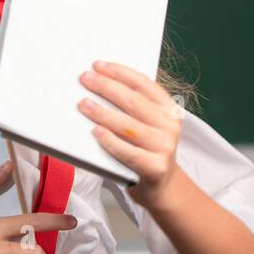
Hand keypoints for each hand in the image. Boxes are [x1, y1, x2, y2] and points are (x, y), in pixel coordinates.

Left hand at [78, 59, 184, 208]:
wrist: (162, 187)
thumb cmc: (146, 150)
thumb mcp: (147, 124)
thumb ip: (132, 107)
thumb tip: (98, 83)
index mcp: (169, 109)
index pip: (143, 84)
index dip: (120, 72)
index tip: (98, 65)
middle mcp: (170, 126)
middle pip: (133, 102)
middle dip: (106, 87)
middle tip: (85, 79)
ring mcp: (164, 147)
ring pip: (129, 126)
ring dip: (103, 113)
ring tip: (83, 104)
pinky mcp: (155, 168)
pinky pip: (128, 152)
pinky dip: (110, 141)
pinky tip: (96, 132)